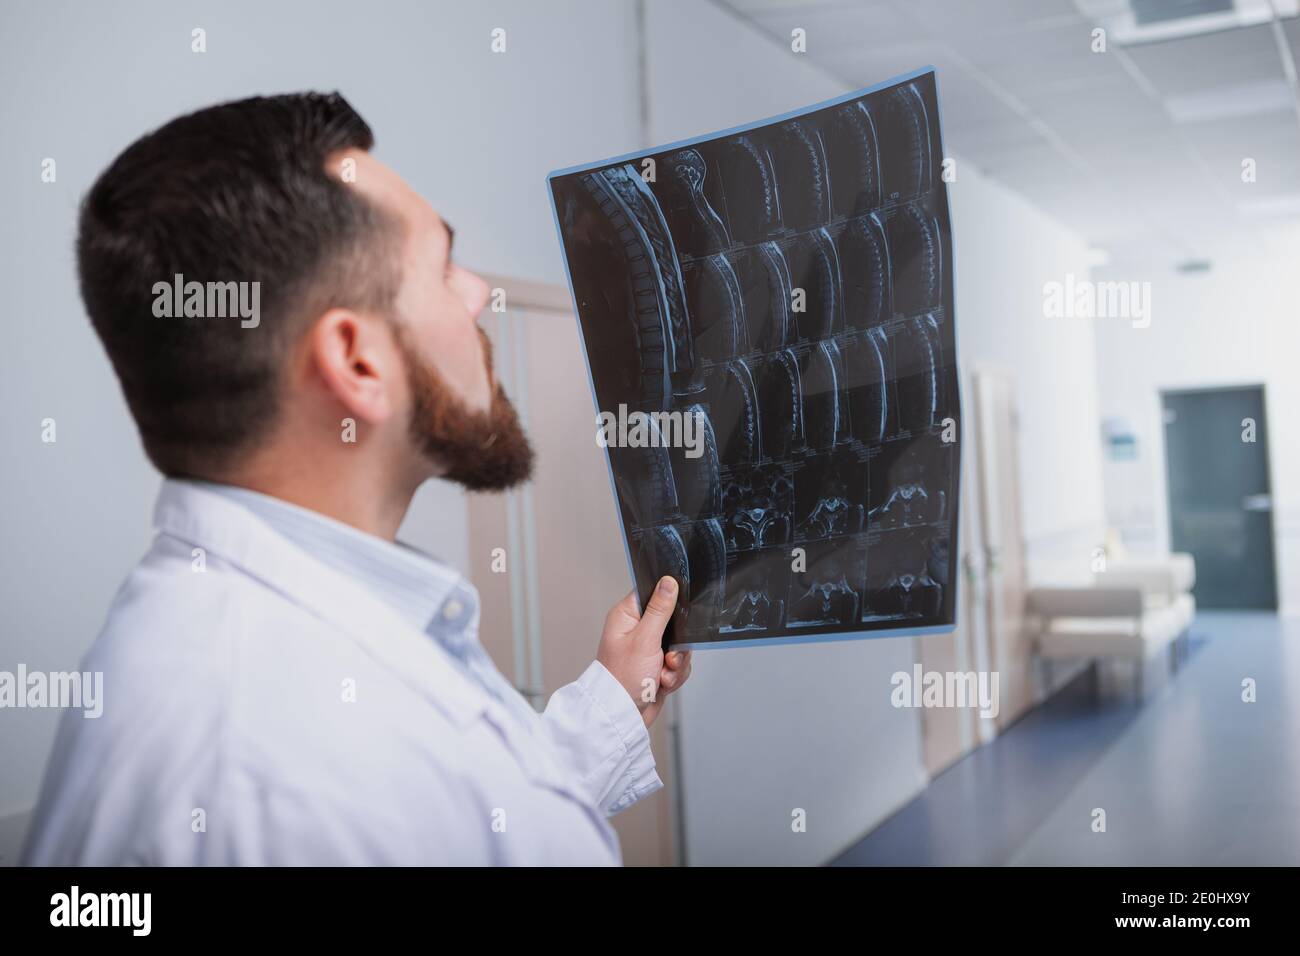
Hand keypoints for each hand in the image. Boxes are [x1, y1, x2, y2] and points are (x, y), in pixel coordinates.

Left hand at [596, 576, 692, 727]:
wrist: (624, 716)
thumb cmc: (623, 679)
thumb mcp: (645, 639)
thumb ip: (660, 610)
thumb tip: (668, 582)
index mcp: (627, 616)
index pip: (652, 594)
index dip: (668, 601)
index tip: (676, 615)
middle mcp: (637, 630)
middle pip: (672, 622)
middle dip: (677, 644)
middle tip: (669, 656)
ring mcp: (648, 649)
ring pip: (679, 645)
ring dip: (677, 663)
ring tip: (663, 674)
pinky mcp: (657, 666)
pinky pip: (678, 664)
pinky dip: (675, 675)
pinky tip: (663, 683)